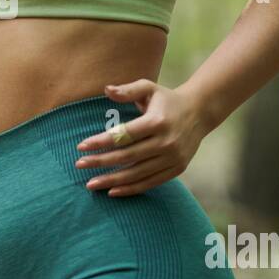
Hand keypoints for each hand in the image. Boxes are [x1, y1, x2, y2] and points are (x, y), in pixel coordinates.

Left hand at [74, 80, 209, 196]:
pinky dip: (131, 188)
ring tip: (91, 184)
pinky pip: (151, 182)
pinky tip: (112, 191)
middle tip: (79, 165)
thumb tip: (106, 89)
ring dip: (112, 180)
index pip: (124, 135)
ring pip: (137, 173)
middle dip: (100, 162)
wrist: (200, 112)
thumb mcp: (149, 88)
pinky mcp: (177, 168)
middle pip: (127, 156)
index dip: (101, 141)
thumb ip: (128, 90)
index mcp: (157, 121)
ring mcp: (172, 158)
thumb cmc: (167, 99)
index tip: (81, 146)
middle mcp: (166, 142)